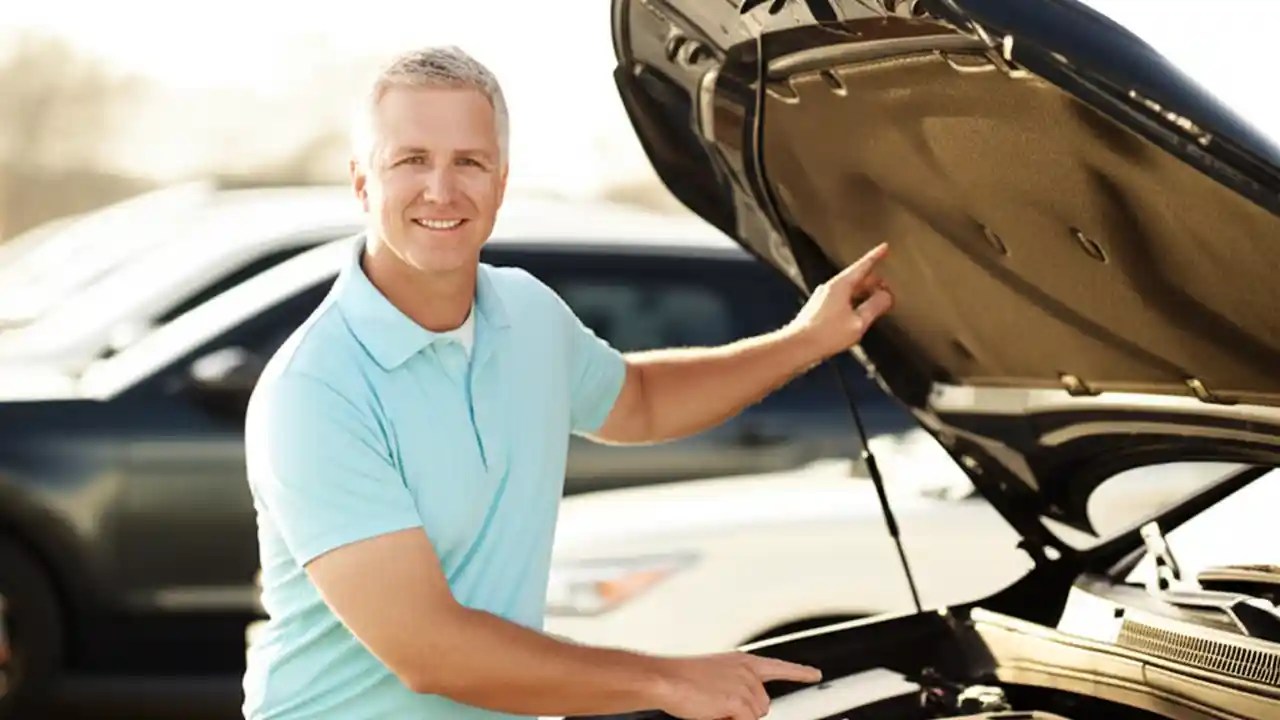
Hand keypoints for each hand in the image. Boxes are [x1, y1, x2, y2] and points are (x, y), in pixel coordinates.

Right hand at [653, 651, 821, 719]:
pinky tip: (713, 711)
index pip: (778, 666)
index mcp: (742, 661)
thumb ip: (734, 685)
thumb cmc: (681, 678)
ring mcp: (745, 685)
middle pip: (764, 704)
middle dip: (745, 711)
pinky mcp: (739, 701)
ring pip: (756, 715)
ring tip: (711, 705)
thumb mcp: (714, 676)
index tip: (815, 674)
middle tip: (718, 705)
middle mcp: (748, 671)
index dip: (800, 672)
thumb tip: (743, 705)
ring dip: (737, 717)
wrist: (666, 679)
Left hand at [785, 242, 892, 359]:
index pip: (863, 266)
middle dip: (874, 281)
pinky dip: (854, 301)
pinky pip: (841, 299)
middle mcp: (830, 287)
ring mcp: (823, 297)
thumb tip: (886, 295)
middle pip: (857, 278)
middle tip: (888, 288)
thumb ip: (875, 306)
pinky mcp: (819, 308)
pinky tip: (858, 313)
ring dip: (864, 292)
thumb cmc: (827, 334)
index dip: (875, 256)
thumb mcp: (858, 322)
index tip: (884, 247)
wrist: (797, 346)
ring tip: (877, 301)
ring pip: (849, 289)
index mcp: (841, 285)